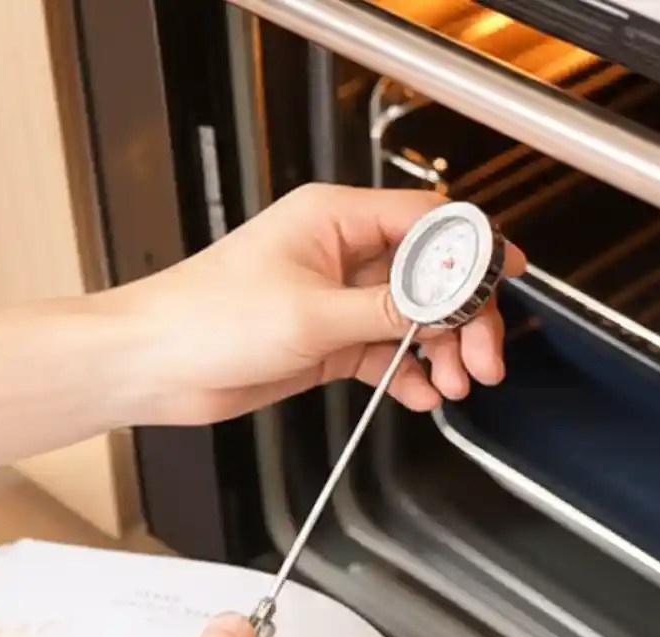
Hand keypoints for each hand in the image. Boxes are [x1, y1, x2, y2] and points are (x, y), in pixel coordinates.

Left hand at [95, 183, 526, 425]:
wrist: (154, 366)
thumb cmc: (203, 318)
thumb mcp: (310, 314)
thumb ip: (387, 310)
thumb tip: (445, 300)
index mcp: (333, 220)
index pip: (425, 222)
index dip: (473, 248)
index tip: (506, 275)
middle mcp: (340, 254)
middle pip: (429, 275)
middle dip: (461, 316)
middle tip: (482, 356)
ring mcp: (335, 298)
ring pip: (412, 318)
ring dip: (439, 350)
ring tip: (455, 382)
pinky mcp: (327, 339)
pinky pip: (385, 352)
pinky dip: (407, 373)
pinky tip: (420, 393)